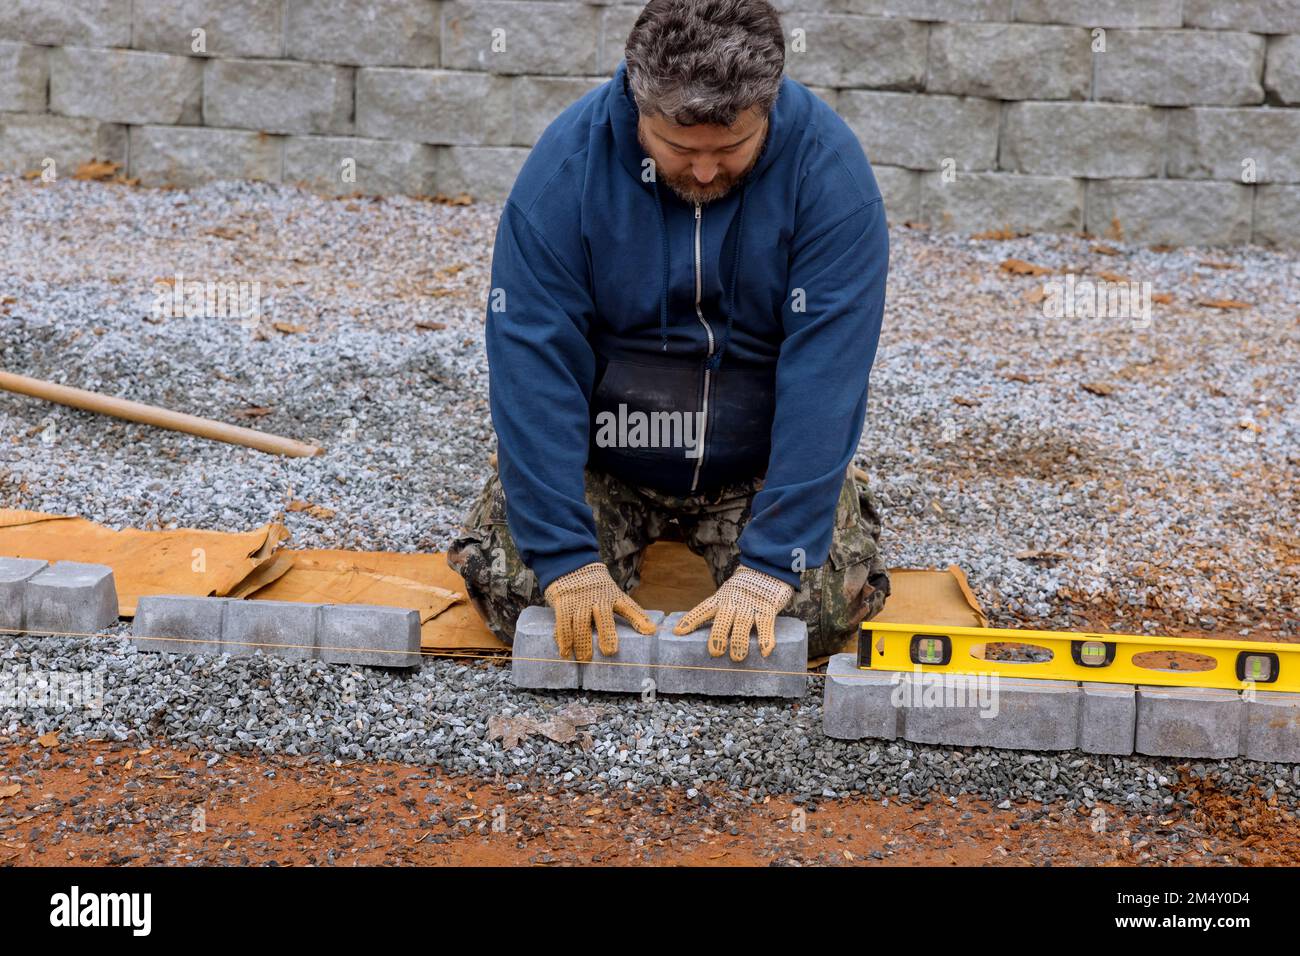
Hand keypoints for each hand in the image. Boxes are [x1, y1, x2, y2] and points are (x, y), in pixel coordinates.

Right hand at [543, 561, 655, 661]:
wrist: (571, 566)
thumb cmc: (597, 589)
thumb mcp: (613, 594)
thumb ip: (627, 611)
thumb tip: (650, 631)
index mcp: (613, 596)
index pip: (629, 607)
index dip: (639, 618)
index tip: (649, 631)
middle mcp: (598, 599)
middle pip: (604, 616)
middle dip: (607, 633)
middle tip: (610, 651)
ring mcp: (580, 602)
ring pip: (581, 622)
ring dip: (582, 641)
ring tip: (585, 659)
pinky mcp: (564, 605)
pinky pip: (563, 623)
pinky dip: (563, 639)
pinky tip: (565, 652)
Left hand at [673, 565, 793, 660]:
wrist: (766, 568)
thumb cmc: (743, 589)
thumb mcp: (727, 594)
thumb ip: (719, 611)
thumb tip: (711, 638)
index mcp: (720, 599)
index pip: (702, 609)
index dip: (691, 620)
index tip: (678, 632)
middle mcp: (733, 602)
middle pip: (723, 618)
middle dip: (718, 635)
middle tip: (715, 652)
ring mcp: (750, 605)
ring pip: (743, 623)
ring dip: (740, 641)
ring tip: (737, 657)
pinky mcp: (767, 608)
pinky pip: (766, 625)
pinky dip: (766, 639)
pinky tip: (764, 652)